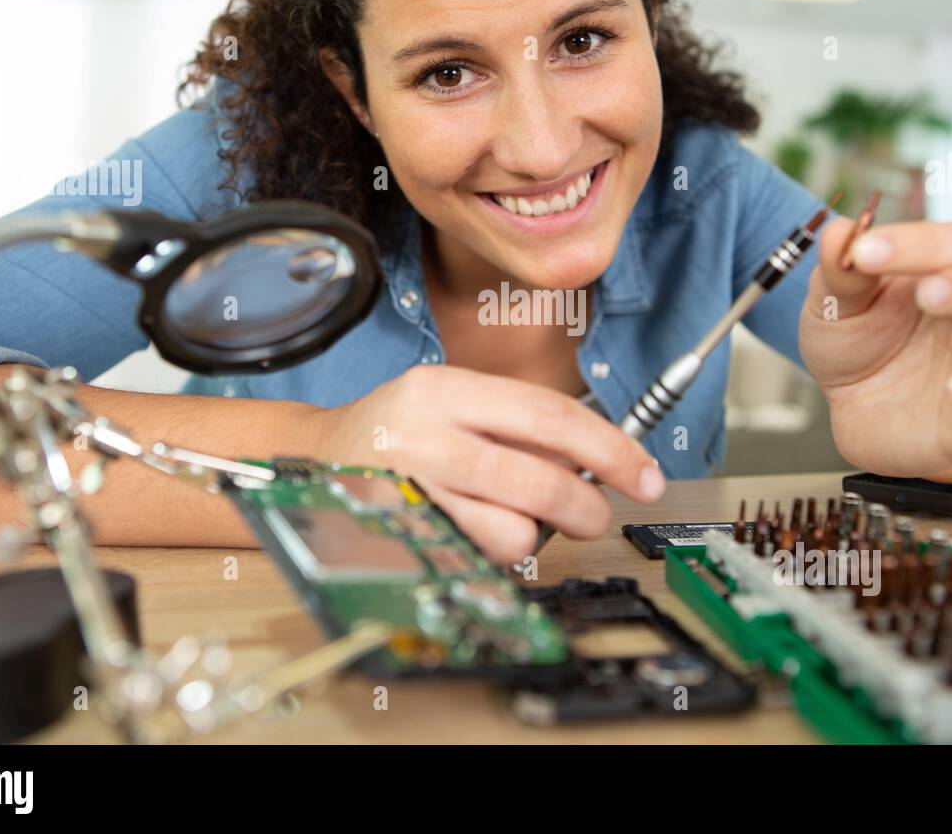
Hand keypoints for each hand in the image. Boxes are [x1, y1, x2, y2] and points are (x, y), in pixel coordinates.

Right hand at [315, 365, 664, 562]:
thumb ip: (519, 426)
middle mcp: (422, 435)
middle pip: (540, 480)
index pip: (549, 416)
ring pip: (513, 531)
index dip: (610, 448)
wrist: (307, 461)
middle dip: (587, 506)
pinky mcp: (401, 541)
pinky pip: (478, 562)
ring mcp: (407, 494)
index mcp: (444, 389)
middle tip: (595, 514)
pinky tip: (476, 533)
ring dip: (533, 535)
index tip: (644, 474)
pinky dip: (496, 555)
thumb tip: (601, 460)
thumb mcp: (452, 405)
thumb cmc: (398, 434)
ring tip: (514, 518)